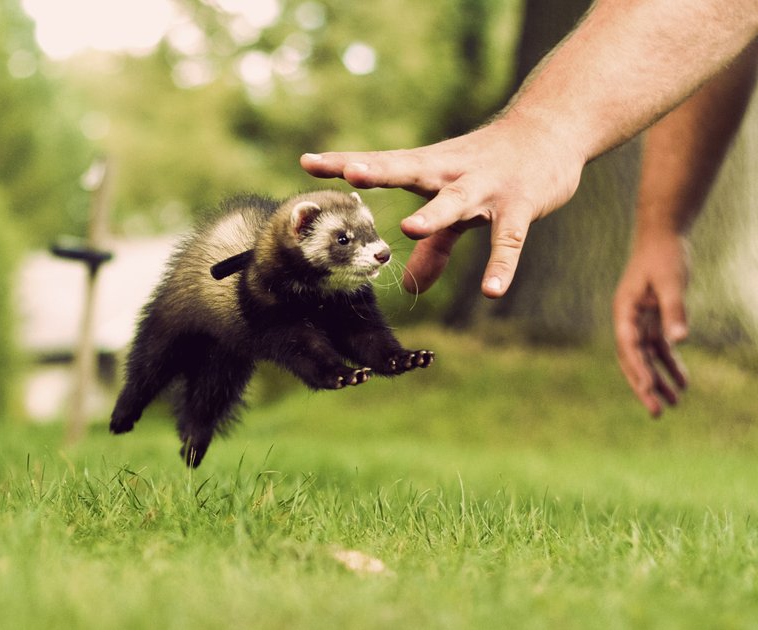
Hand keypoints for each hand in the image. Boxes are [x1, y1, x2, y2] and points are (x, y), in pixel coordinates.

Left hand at [301, 113, 585, 297]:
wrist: (552, 130)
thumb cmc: (494, 168)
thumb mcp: (458, 208)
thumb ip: (434, 248)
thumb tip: (409, 287)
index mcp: (430, 168)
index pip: (382, 164)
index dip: (345, 163)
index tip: (307, 162)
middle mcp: (452, 173)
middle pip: (410, 170)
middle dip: (381, 171)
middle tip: (351, 173)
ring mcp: (487, 188)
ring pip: (457, 201)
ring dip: (435, 213)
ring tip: (410, 227)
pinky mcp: (522, 205)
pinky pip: (509, 240)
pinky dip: (502, 264)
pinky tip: (492, 291)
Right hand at [612, 234, 688, 415]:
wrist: (661, 237)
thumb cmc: (663, 256)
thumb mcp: (671, 282)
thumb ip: (674, 311)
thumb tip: (680, 340)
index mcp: (624, 311)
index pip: (629, 346)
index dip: (638, 369)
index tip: (649, 389)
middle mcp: (627, 320)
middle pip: (633, 360)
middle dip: (645, 386)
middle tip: (657, 412)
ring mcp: (639, 321)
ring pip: (647, 358)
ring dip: (658, 380)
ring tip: (674, 405)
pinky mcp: (653, 319)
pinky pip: (659, 348)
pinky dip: (670, 365)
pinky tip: (683, 382)